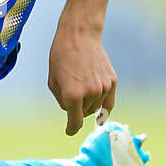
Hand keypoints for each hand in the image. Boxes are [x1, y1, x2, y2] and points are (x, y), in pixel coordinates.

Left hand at [48, 14, 116, 135]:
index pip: (74, 123)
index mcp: (72, 95)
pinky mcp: (112, 82)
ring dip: (88, 103)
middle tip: (71, 90)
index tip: (69, 130)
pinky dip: (101, 103)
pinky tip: (96, 98)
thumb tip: (73, 113)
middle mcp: (90, 93)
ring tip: (81, 84)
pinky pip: (108, 102)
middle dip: (76, 108)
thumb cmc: (62, 56)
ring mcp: (103, 88)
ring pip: (96, 107)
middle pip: (84, 113)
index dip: (70, 129)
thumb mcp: (52, 80)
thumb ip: (62, 101)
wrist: (80, 35)